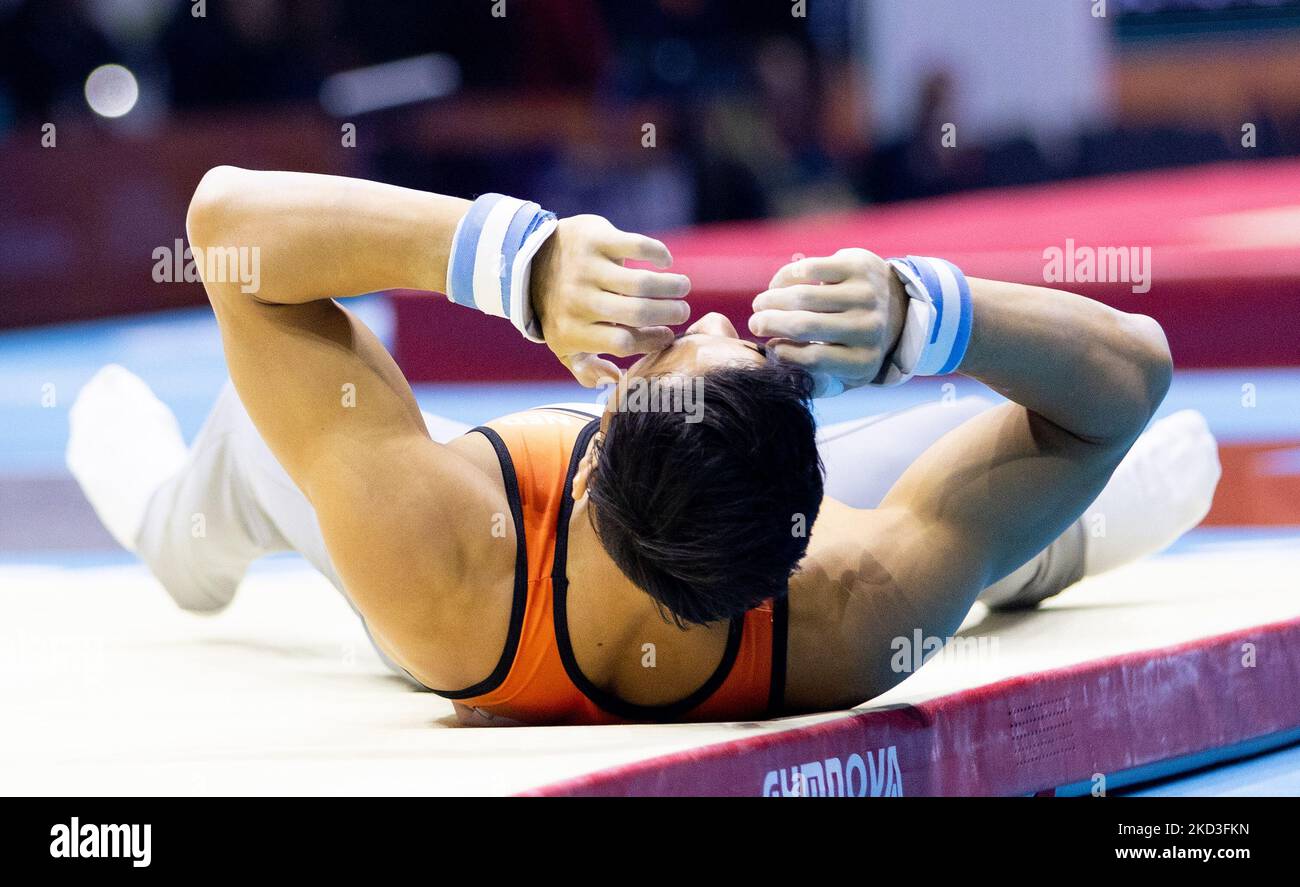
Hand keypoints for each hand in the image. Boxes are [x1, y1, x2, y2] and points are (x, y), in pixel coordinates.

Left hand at [529, 215, 690, 385]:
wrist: (530, 260)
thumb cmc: (560, 310)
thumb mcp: (564, 344)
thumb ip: (586, 369)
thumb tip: (615, 379)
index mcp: (573, 332)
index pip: (623, 343)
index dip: (652, 341)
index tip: (667, 336)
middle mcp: (578, 301)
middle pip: (637, 313)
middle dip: (669, 314)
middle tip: (682, 312)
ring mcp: (586, 268)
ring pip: (641, 283)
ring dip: (671, 286)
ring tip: (683, 287)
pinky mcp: (595, 239)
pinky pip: (636, 247)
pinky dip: (657, 254)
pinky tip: (665, 261)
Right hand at [749, 248, 906, 395]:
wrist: (896, 306)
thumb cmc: (854, 345)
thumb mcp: (844, 373)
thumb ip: (816, 383)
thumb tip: (783, 377)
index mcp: (863, 361)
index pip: (812, 360)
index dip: (782, 353)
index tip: (770, 348)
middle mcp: (868, 328)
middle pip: (804, 325)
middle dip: (768, 323)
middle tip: (754, 324)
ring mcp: (865, 294)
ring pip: (802, 296)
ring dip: (771, 300)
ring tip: (761, 305)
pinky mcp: (858, 266)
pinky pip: (809, 269)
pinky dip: (785, 277)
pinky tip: (778, 285)